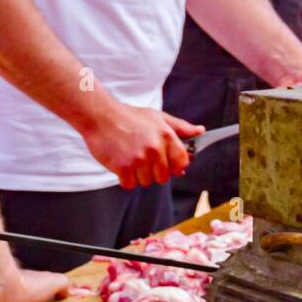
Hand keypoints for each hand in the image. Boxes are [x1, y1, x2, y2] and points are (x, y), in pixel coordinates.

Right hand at [81, 103, 203, 189]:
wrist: (100, 116)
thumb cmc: (129, 117)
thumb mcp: (157, 117)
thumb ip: (180, 127)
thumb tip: (200, 131)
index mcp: (165, 135)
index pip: (181, 162)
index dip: (175, 166)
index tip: (167, 164)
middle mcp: (154, 148)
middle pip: (163, 177)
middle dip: (153, 172)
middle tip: (142, 158)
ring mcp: (139, 158)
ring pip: (146, 182)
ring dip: (138, 175)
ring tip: (130, 158)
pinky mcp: (123, 167)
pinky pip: (130, 185)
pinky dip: (125, 179)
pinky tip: (121, 164)